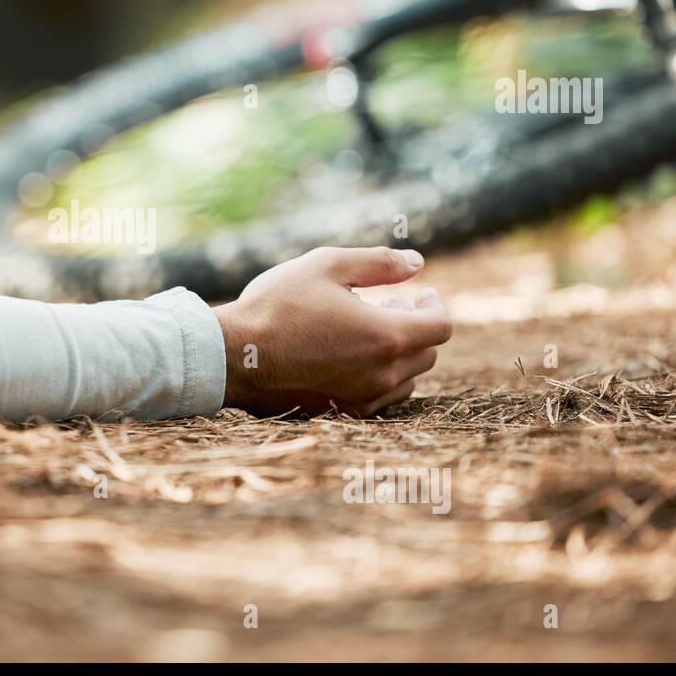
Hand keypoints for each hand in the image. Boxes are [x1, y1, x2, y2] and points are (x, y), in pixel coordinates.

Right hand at [213, 246, 451, 416]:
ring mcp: (363, 398)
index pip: (440, 326)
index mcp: (386, 336)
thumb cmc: (277, 306)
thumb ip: (378, 263)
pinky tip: (351, 356)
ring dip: (400, 353)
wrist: (235, 356)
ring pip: (407, 379)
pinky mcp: (344, 412)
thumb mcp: (326, 266)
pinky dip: (381, 376)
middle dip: (415, 325)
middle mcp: (382, 374)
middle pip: (427, 353)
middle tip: (387, 305)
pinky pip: (382, 398)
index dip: (435, 305)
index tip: (420, 294)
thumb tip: (416, 263)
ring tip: (367, 331)